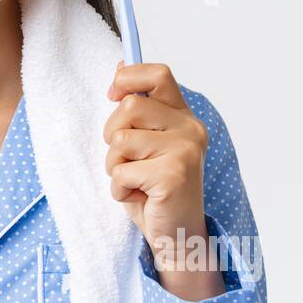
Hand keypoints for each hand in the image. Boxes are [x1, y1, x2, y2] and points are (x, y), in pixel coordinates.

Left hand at [103, 62, 212, 274]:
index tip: (112, 95)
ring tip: (133, 181)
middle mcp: (190, 129)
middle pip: (128, 108)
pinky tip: (139, 198)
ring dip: (114, 166)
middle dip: (111, 135)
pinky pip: (122, 171)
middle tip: (124, 159)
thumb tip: (119, 66)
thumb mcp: (145, 143)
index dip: (128, 79)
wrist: (176, 235)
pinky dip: (120, 189)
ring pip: (120, 140)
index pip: (158, 75)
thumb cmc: (155, 189)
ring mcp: (185, 151)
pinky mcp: (174, 176)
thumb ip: (138, 109)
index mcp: (183, 117)